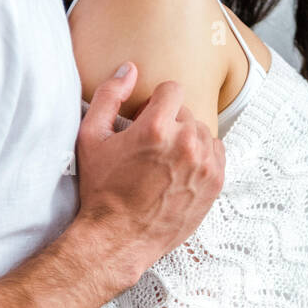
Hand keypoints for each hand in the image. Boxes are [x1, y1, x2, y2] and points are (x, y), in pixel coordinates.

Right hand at [74, 63, 225, 288]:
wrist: (119, 238)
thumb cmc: (102, 190)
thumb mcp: (90, 139)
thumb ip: (109, 96)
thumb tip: (130, 69)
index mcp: (156, 128)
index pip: (172, 89)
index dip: (157, 102)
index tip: (147, 119)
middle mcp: (185, 144)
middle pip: (187, 112)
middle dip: (170, 123)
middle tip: (151, 148)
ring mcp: (205, 165)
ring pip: (202, 132)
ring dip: (187, 140)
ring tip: (165, 162)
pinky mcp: (216, 183)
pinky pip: (216, 152)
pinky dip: (202, 157)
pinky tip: (180, 172)